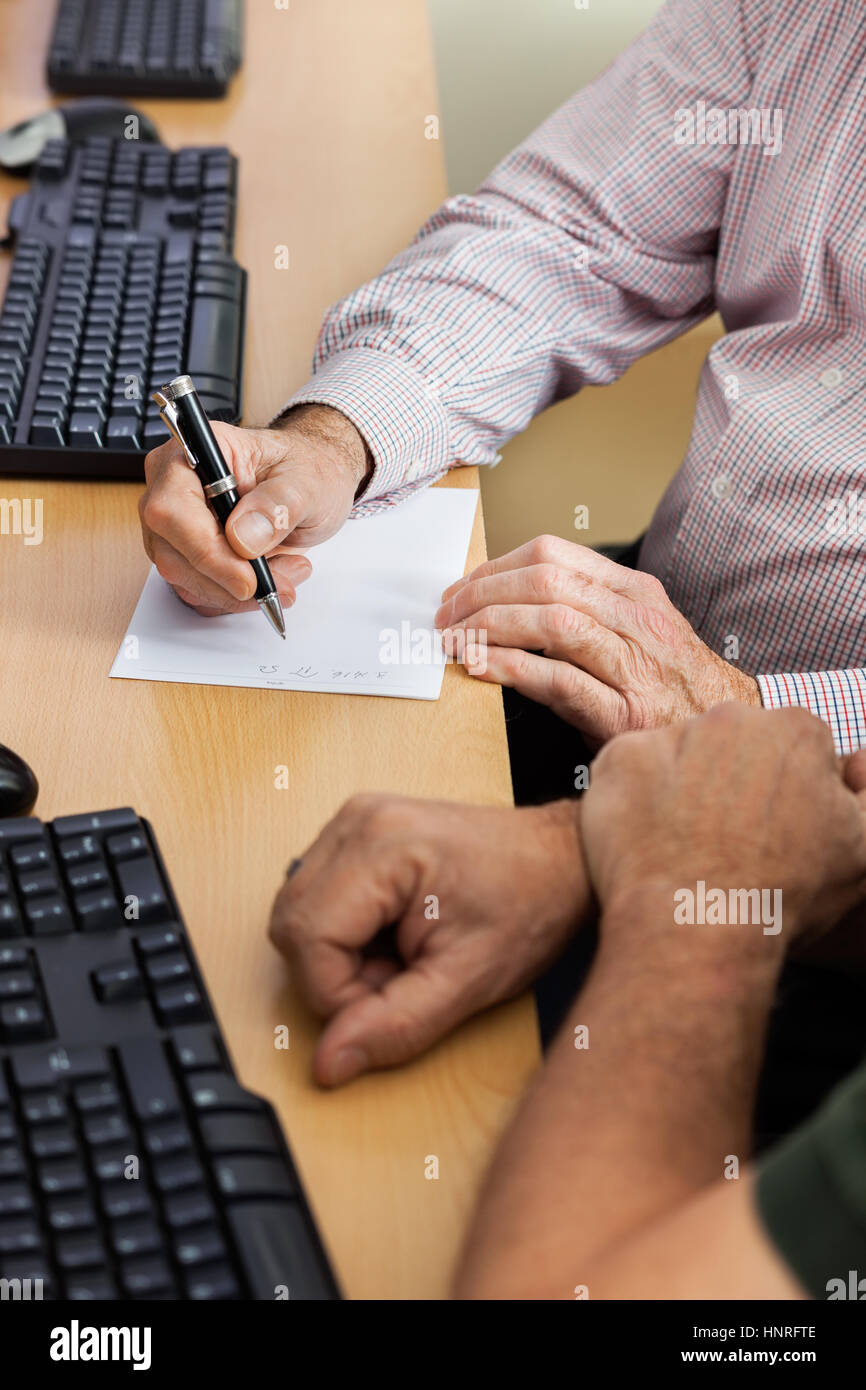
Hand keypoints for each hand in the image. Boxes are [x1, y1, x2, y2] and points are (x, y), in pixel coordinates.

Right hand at [139, 404, 371, 615]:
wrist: (309, 488)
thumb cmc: (305, 472)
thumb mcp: (309, 481)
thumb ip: (278, 503)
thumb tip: (242, 537)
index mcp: (197, 452)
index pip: (172, 509)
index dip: (206, 550)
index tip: (247, 578)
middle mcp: (173, 487)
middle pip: (171, 552)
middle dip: (227, 579)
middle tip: (282, 584)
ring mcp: (175, 525)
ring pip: (184, 578)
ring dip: (236, 592)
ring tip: (287, 574)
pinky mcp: (186, 554)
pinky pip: (199, 590)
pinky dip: (236, 596)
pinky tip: (271, 578)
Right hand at [268, 795, 588, 1085]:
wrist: (564, 858)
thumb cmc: (531, 904)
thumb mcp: (469, 981)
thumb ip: (394, 1027)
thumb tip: (327, 1063)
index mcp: (383, 846)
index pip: (309, 940)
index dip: (339, 995)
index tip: (393, 1000)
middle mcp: (358, 821)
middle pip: (292, 923)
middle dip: (336, 974)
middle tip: (400, 978)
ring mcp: (355, 820)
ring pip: (297, 911)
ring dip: (339, 954)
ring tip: (402, 954)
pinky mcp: (358, 830)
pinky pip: (317, 894)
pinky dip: (344, 930)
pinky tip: (393, 933)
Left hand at [435, 535, 759, 743]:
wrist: (727, 737)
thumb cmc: (671, 690)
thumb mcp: (636, 635)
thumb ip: (584, 613)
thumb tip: (505, 603)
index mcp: (635, 593)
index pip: (554, 554)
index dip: (495, 567)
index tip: (461, 589)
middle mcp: (637, 620)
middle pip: (545, 581)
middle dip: (482, 594)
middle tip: (446, 616)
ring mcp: (634, 666)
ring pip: (551, 621)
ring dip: (489, 627)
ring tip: (454, 640)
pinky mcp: (624, 714)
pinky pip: (556, 679)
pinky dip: (508, 668)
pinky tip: (479, 668)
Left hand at [580, 705, 865, 944]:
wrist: (696, 929)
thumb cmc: (780, 896)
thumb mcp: (861, 850)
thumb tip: (858, 766)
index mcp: (795, 731)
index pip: (794, 747)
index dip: (787, 791)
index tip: (775, 827)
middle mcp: (731, 718)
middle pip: (733, 743)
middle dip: (732, 781)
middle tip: (728, 839)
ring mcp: (669, 736)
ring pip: (679, 755)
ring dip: (682, 788)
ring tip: (686, 846)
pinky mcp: (619, 760)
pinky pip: (629, 772)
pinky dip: (635, 800)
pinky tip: (650, 840)